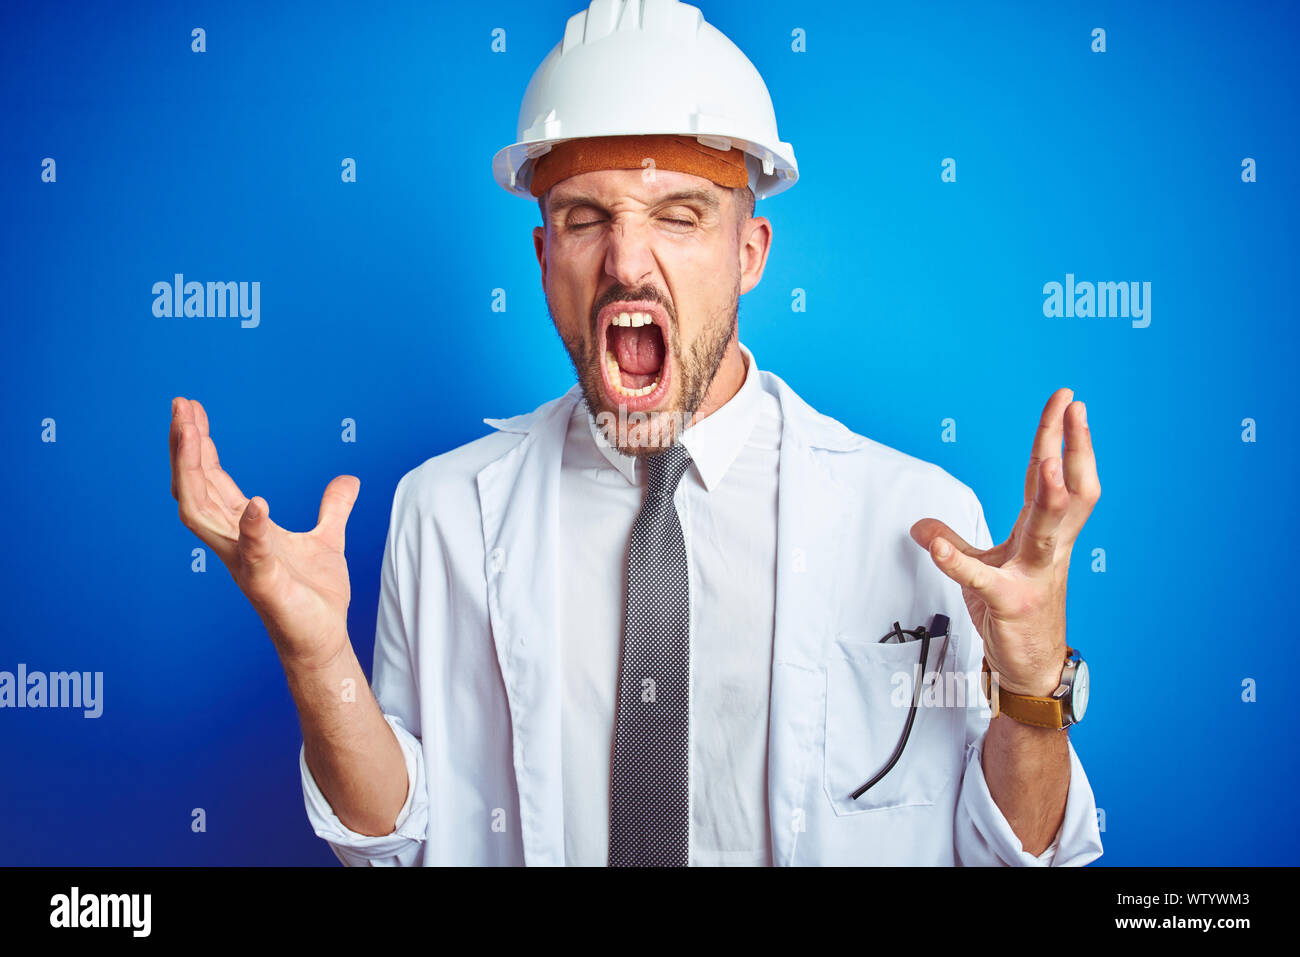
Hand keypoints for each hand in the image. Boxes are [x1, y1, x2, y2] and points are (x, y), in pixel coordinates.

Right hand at [169, 396, 360, 668]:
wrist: (323, 638)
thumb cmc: (314, 595)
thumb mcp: (328, 539)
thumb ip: (333, 508)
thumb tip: (347, 479)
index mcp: (243, 529)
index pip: (212, 480)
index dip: (199, 446)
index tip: (191, 410)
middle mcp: (233, 542)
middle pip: (195, 488)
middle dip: (185, 448)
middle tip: (180, 408)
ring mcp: (243, 563)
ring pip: (202, 513)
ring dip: (194, 473)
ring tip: (191, 435)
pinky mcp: (264, 584)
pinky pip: (251, 552)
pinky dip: (252, 527)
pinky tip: (255, 501)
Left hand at [909, 388, 1100, 696]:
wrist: (1031, 666)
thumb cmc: (1014, 612)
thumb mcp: (982, 570)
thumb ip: (953, 544)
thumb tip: (919, 524)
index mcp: (1043, 533)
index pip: (1050, 474)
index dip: (1057, 436)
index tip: (1067, 400)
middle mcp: (1048, 548)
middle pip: (1067, 490)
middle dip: (1072, 448)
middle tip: (1074, 408)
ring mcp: (1033, 574)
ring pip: (1048, 528)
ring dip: (1050, 494)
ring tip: (1047, 460)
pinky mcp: (1009, 602)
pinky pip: (982, 579)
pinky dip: (955, 561)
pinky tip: (931, 544)